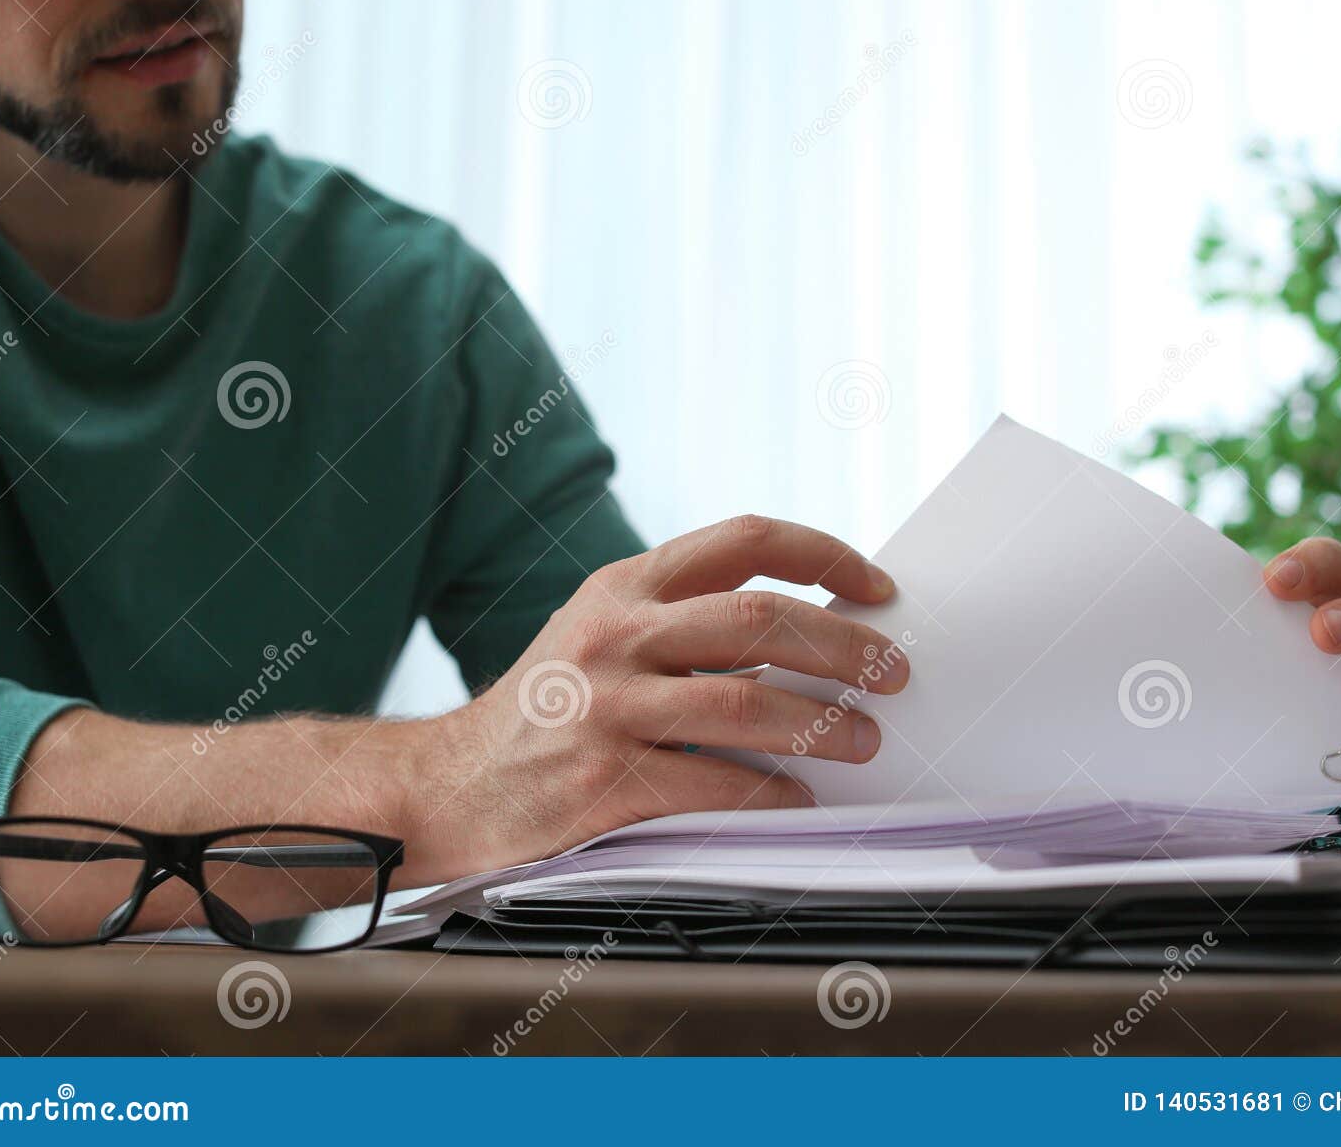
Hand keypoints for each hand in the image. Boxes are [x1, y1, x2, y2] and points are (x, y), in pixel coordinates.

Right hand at [432, 516, 909, 877]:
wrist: (446, 786)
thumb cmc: (548, 711)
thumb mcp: (600, 633)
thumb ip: (682, 619)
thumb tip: (810, 631)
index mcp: (623, 586)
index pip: (744, 539)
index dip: (825, 553)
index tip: (879, 588)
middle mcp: (614, 634)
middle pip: (759, 619)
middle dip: (845, 647)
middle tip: (894, 674)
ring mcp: (606, 706)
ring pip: (745, 702)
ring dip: (823, 725)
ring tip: (864, 741)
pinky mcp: (602, 780)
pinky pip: (712, 783)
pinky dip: (769, 793)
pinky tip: (796, 800)